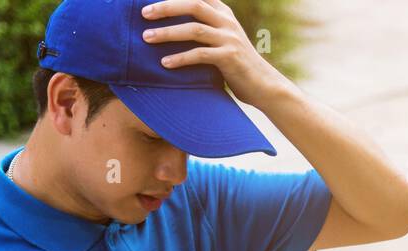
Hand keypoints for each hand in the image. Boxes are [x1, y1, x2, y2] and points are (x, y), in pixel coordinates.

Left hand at [141, 0, 290, 110]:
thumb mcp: (223, 38)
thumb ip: (205, 26)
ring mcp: (229, 39)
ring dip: (167, 33)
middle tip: (144, 14)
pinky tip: (165, 63)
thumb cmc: (237, 64)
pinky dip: (180, 58)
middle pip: (193, 5)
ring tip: (147, 38)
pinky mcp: (229, 58)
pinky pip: (200, 55)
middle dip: (166, 8)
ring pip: (193, 29)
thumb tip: (174, 24)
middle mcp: (227, 21)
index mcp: (224, 12)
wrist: (263, 85)